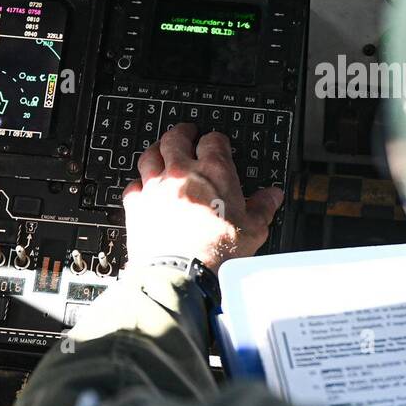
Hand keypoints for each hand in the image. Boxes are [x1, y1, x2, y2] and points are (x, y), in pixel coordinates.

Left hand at [121, 122, 283, 271]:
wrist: (182, 273)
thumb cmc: (217, 252)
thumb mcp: (253, 229)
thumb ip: (262, 207)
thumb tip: (272, 196)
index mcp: (214, 172)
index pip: (213, 141)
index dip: (216, 139)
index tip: (217, 142)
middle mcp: (183, 172)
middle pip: (176, 138)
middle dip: (183, 132)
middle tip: (187, 132)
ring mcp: (156, 187)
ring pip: (150, 155)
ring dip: (157, 149)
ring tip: (161, 149)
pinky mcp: (137, 205)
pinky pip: (133, 185)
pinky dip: (139, 183)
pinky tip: (143, 186)